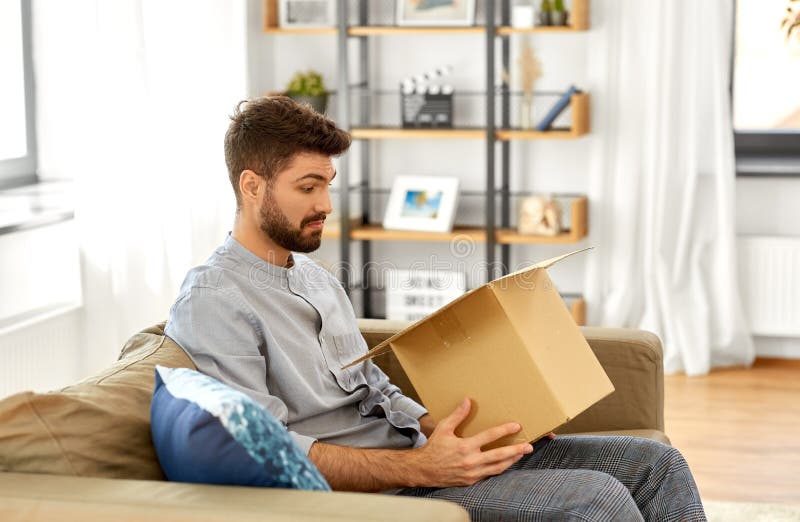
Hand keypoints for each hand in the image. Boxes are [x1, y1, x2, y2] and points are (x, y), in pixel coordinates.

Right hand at [410, 398, 533, 487]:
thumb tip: (467, 401)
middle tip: (529, 446)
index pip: (489, 437)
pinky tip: (507, 463)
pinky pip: (490, 474)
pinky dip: (500, 468)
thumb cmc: (434, 448)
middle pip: (499, 456)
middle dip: (516, 450)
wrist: (424, 470)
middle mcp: (471, 461)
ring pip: (498, 468)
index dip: (504, 430)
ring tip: (522, 454)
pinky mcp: (472, 481)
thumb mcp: (443, 428)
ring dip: (511, 461)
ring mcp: (472, 473)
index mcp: (465, 447)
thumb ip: (457, 415)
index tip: (516, 426)